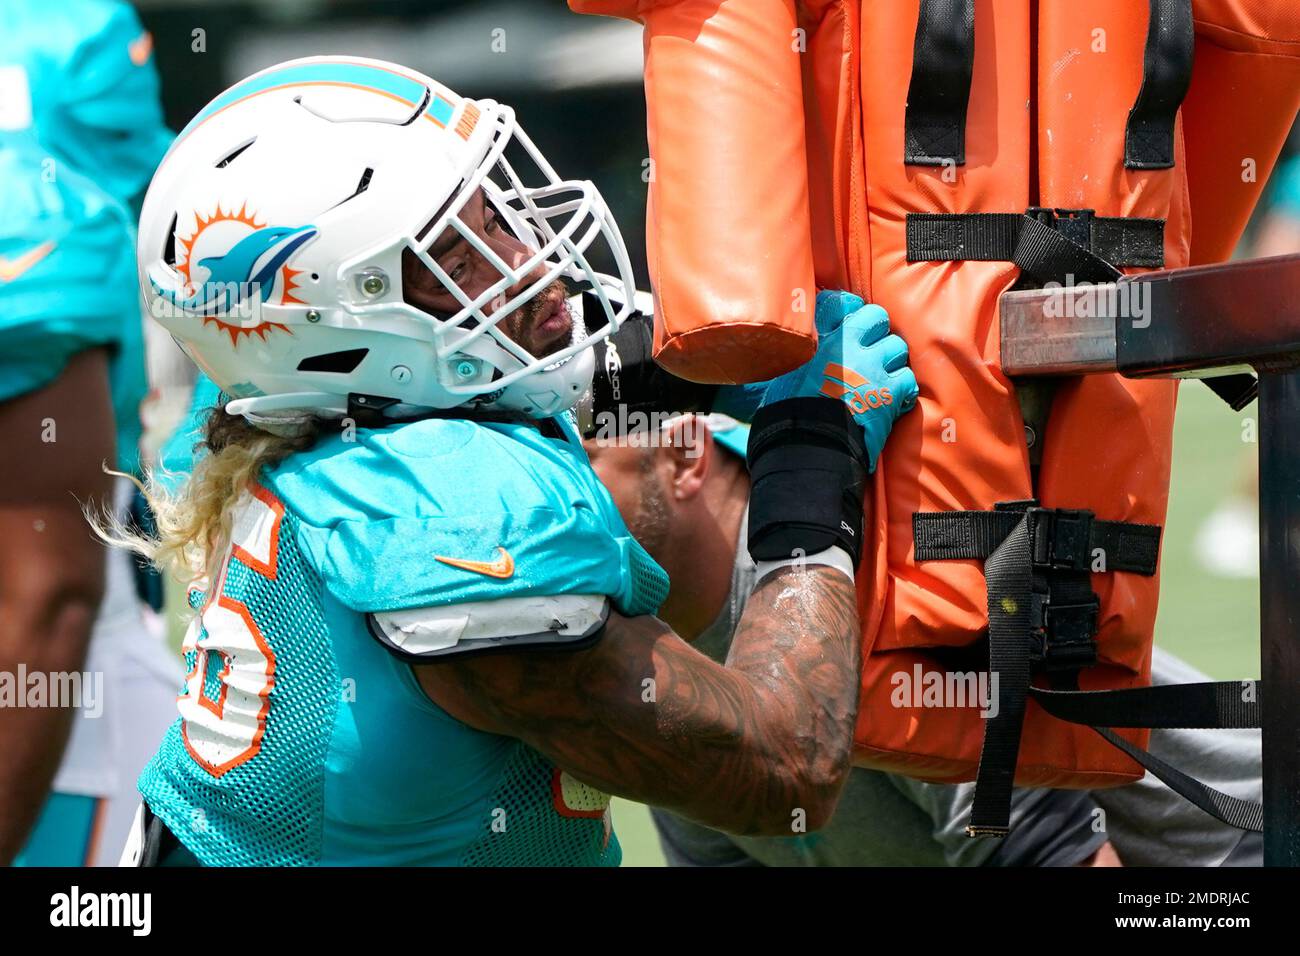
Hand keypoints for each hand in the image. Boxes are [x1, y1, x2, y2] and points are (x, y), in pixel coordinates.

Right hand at [758, 290, 916, 470]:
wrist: (810, 443)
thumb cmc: (790, 412)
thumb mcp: (784, 374)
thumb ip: (798, 355)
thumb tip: (792, 352)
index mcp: (821, 339)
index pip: (845, 304)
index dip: (854, 312)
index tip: (853, 324)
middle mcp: (850, 347)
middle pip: (878, 319)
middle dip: (877, 334)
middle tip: (870, 352)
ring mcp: (873, 368)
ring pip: (897, 348)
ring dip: (891, 362)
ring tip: (880, 379)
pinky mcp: (890, 393)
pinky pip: (908, 380)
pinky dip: (902, 390)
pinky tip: (891, 401)